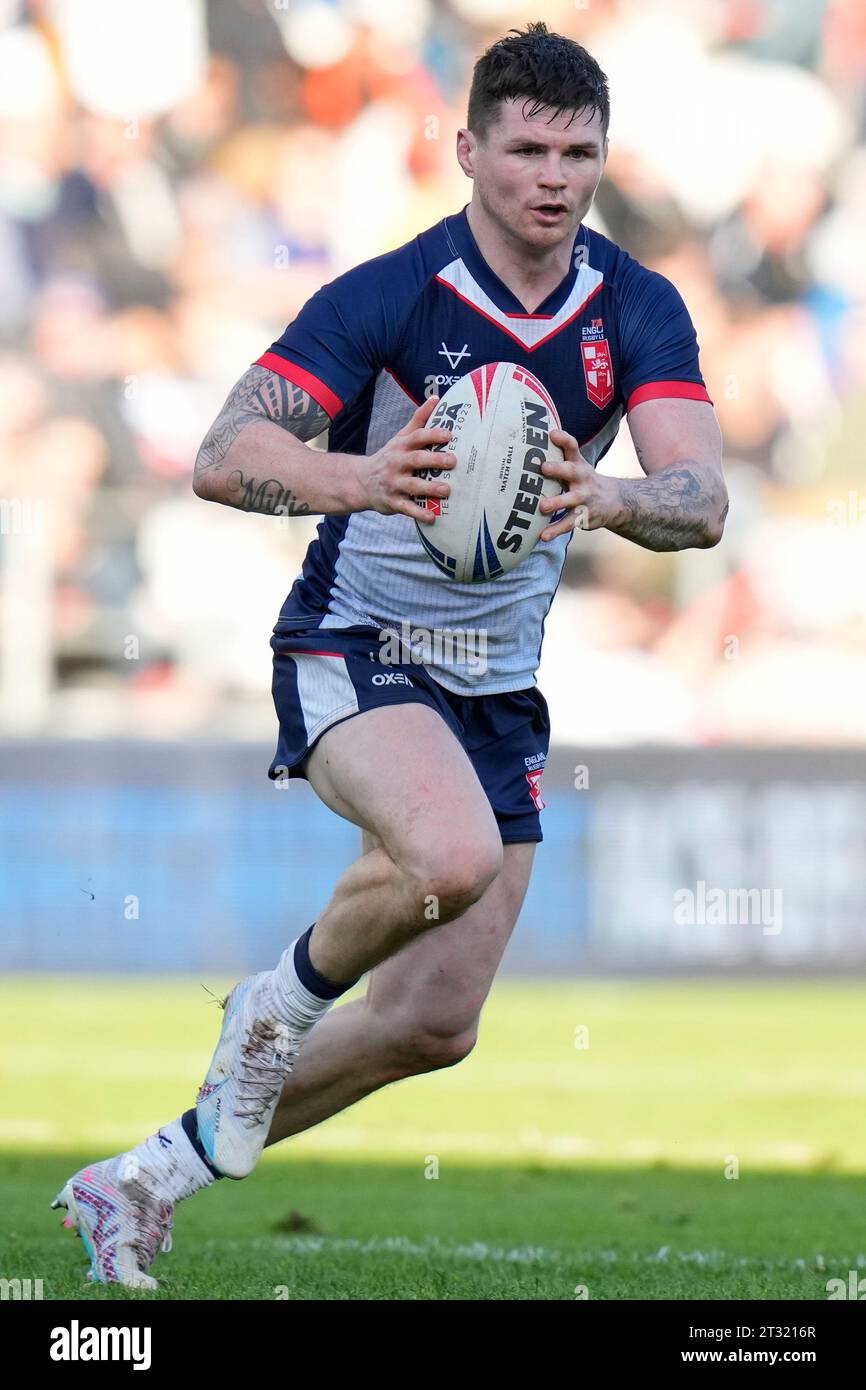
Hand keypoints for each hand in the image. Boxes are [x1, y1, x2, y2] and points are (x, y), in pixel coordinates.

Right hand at [354, 395, 456, 523]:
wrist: (361, 481)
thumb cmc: (390, 457)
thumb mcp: (401, 437)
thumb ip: (419, 419)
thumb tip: (437, 397)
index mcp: (401, 447)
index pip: (417, 437)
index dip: (432, 435)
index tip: (449, 435)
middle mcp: (397, 464)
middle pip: (416, 460)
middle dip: (434, 460)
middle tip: (453, 461)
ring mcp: (394, 484)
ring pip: (413, 486)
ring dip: (430, 488)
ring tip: (447, 490)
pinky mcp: (393, 502)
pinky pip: (407, 508)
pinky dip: (419, 513)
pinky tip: (433, 517)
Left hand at [538, 428, 622, 540]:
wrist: (616, 502)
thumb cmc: (584, 481)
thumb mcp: (577, 466)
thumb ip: (558, 458)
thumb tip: (526, 445)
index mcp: (578, 464)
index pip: (572, 447)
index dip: (563, 440)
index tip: (552, 433)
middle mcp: (582, 479)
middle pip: (571, 471)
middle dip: (558, 468)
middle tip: (543, 466)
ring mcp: (584, 498)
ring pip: (570, 500)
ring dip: (556, 503)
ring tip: (542, 507)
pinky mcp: (583, 516)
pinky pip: (569, 524)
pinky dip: (556, 530)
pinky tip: (543, 536)